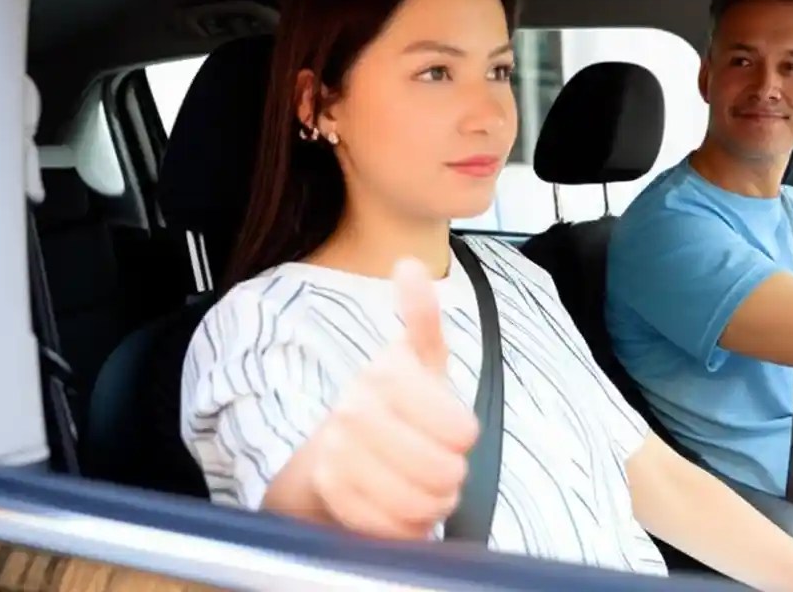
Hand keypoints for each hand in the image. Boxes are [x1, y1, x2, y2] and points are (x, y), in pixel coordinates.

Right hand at [306, 258, 478, 538]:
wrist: (330, 451)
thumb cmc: (393, 405)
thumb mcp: (417, 361)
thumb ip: (422, 319)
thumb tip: (408, 264)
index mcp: (387, 374)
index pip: (461, 432)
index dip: (463, 438)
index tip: (449, 429)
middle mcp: (356, 409)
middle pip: (444, 472)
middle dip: (449, 476)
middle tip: (435, 464)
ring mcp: (339, 452)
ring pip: (420, 504)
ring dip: (429, 504)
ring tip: (418, 485)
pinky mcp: (330, 494)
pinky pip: (391, 528)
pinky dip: (404, 527)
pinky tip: (396, 508)